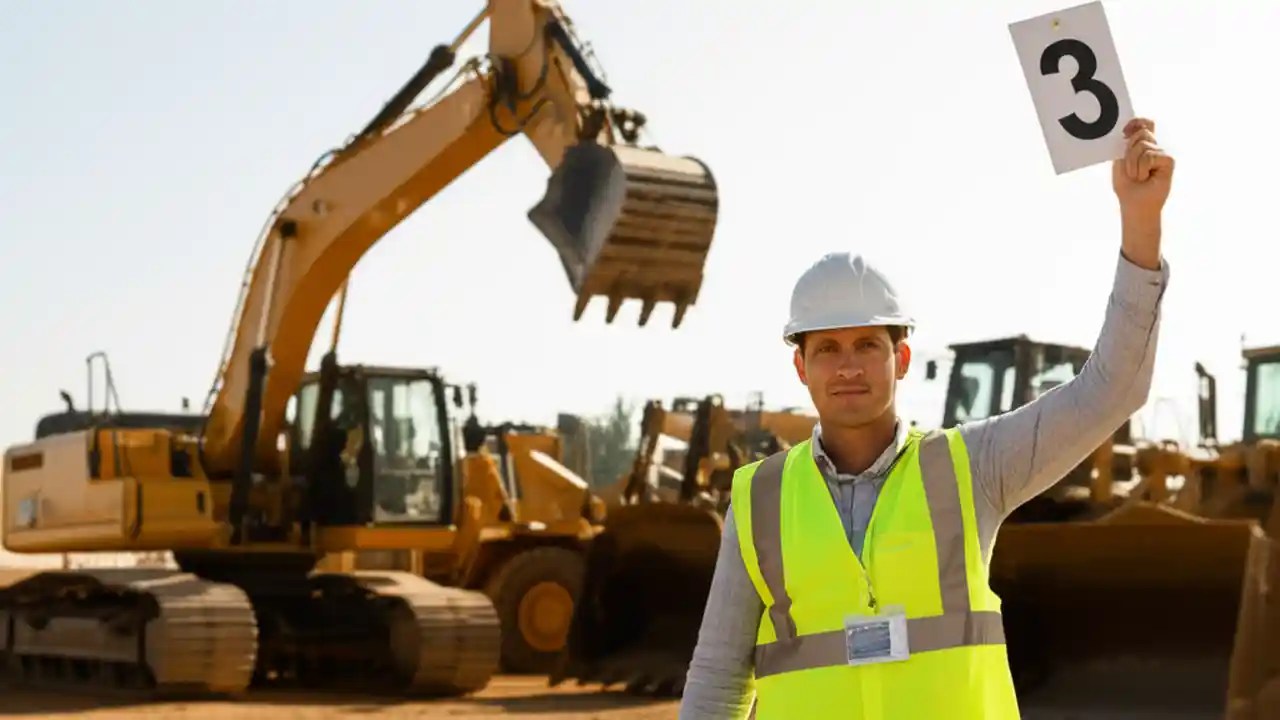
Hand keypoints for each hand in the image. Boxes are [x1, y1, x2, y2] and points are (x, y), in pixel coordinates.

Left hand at [1112, 117, 1171, 269]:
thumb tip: (1129, 129)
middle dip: (1129, 152)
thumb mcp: (1120, 161)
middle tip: (1130, 169)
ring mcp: (1162, 153)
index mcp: (1141, 145)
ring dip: (1133, 165)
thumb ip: (1125, 145)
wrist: (1134, 204)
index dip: (1137, 122)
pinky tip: (1146, 178)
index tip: (1125, 130)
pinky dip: (1141, 169)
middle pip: (1141, 134)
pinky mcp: (1169, 161)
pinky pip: (1149, 156)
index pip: (1145, 124)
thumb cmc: (1127, 185)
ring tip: (1138, 177)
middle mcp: (1154, 147)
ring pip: (1142, 146)